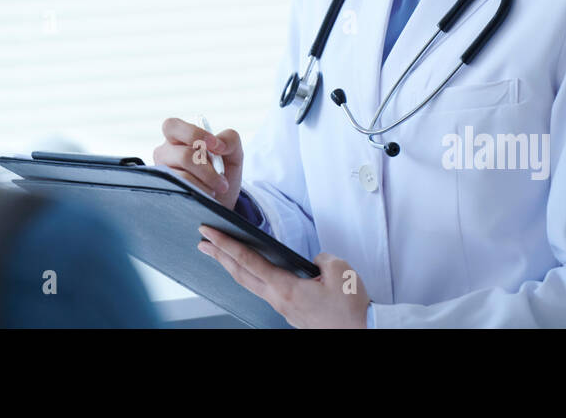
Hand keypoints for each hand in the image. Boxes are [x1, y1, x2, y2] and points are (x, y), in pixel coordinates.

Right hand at [153, 118, 242, 210]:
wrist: (221, 201)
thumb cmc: (223, 172)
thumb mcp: (233, 153)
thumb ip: (230, 139)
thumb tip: (218, 145)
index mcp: (178, 137)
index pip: (172, 126)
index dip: (194, 134)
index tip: (215, 146)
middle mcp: (166, 153)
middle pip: (183, 155)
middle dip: (208, 170)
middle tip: (222, 181)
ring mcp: (163, 173)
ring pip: (183, 177)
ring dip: (206, 184)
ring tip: (217, 190)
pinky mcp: (165, 191)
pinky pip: (182, 191)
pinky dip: (200, 193)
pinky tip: (207, 196)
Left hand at [197, 225, 370, 328]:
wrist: (362, 334)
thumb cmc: (351, 310)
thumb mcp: (341, 271)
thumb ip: (322, 258)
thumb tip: (313, 263)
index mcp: (286, 288)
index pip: (248, 261)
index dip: (226, 244)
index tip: (209, 232)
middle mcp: (279, 300)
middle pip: (241, 274)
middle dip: (219, 255)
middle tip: (203, 241)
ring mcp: (284, 308)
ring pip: (251, 284)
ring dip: (233, 267)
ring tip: (221, 254)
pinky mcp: (293, 312)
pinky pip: (266, 291)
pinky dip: (252, 277)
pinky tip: (254, 273)